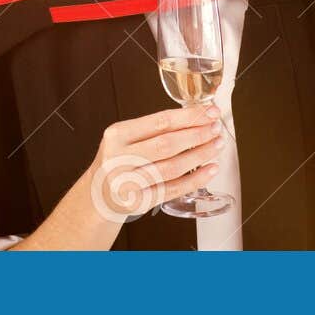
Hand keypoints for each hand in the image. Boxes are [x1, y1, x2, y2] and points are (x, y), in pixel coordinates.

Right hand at [85, 104, 224, 221]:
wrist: (98, 194)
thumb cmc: (118, 160)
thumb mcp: (125, 138)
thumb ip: (154, 129)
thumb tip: (197, 117)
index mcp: (117, 134)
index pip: (159, 121)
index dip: (189, 117)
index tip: (209, 112)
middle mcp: (120, 158)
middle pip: (167, 144)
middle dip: (197, 135)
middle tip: (216, 129)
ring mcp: (128, 183)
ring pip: (172, 168)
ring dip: (200, 156)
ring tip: (216, 146)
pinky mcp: (139, 202)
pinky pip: (173, 190)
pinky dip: (195, 180)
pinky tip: (210, 170)